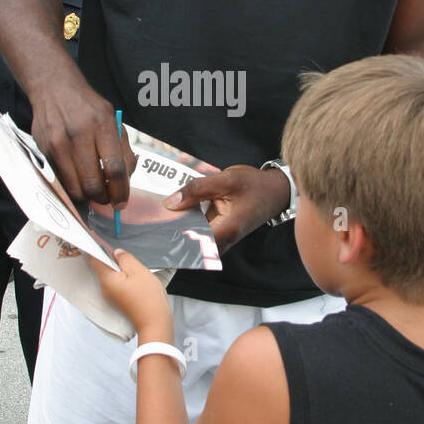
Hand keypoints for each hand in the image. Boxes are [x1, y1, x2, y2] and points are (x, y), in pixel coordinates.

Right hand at [30, 72, 136, 207]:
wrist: (54, 88)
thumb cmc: (88, 107)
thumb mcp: (112, 119)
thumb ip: (122, 149)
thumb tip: (125, 182)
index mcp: (103, 124)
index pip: (115, 168)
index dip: (120, 191)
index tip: (121, 201)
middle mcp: (80, 134)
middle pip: (93, 184)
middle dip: (103, 198)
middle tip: (106, 198)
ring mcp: (59, 143)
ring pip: (75, 188)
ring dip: (87, 196)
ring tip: (92, 190)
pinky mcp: (45, 150)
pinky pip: (61, 180)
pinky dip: (72, 187)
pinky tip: (77, 179)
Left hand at [86, 249, 172, 339]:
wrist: (155, 322)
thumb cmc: (148, 298)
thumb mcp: (139, 271)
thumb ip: (126, 259)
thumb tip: (117, 252)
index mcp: (107, 279)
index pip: (95, 259)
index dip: (95, 246)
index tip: (96, 237)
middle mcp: (105, 288)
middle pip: (103, 266)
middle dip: (111, 256)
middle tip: (122, 249)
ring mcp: (112, 295)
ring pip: (112, 274)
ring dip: (120, 266)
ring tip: (133, 262)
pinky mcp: (120, 299)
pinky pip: (118, 282)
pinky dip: (124, 276)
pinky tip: (135, 274)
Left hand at [164, 164, 289, 252]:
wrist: (275, 190)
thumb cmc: (255, 186)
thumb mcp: (226, 180)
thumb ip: (197, 189)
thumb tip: (170, 203)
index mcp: (225, 230)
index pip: (192, 241)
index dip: (171, 237)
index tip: (153, 233)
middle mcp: (223, 238)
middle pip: (190, 242)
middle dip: (170, 233)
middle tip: (148, 224)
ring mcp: (221, 236)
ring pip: (193, 237)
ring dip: (179, 227)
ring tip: (157, 217)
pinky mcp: (220, 230)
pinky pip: (199, 229)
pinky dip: (188, 221)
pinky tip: (175, 211)